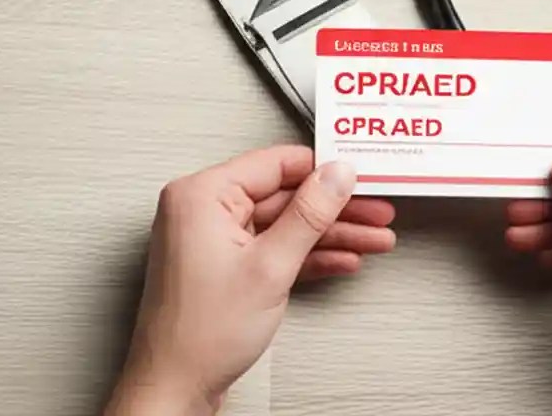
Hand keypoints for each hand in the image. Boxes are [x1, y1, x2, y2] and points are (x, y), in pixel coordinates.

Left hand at [106, 146, 395, 415]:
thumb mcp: (270, 266)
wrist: (176, 388)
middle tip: (375, 211)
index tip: (358, 173)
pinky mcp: (225, 265)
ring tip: (372, 238)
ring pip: (285, 224)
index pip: (275, 163)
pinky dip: (308, 255)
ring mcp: (213, 240)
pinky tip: (342, 259)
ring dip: (330, 234)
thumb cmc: (198, 336)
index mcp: (201, 196)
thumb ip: (309, 214)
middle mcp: (202, 211)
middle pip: (285, 195)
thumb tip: (336, 176)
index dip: (323, 169)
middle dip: (335, 208)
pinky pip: (274, 247)